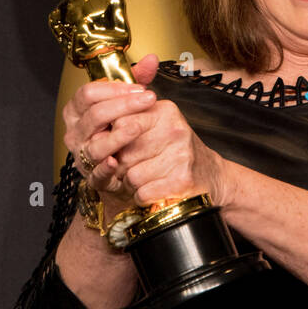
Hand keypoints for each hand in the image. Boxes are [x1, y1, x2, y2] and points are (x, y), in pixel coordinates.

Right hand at [62, 54, 160, 212]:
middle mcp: (75, 132)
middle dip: (123, 106)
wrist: (119, 164)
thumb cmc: (118, 126)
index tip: (140, 88)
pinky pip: (95, 173)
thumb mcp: (126, 101)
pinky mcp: (91, 176)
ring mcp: (81, 155)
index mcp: (77, 110)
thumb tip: (152, 59)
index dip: (115, 89)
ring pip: (95, 144)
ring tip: (138, 126)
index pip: (88, 93)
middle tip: (148, 100)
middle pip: (94, 114)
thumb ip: (137, 80)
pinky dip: (105, 168)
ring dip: (118, 135)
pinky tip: (116, 161)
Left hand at [109, 88, 228, 211]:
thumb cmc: (176, 151)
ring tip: (144, 179)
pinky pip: (143, 192)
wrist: (211, 175)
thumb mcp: (157, 126)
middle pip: (124, 153)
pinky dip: (142, 196)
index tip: (116, 149)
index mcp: (165, 111)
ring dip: (131, 184)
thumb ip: (129, 121)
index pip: (122, 124)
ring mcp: (180, 155)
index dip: (113, 142)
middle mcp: (174, 129)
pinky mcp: (182, 180)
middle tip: (130, 168)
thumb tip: (96, 133)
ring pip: (131, 175)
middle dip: (121, 166)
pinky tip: (152, 190)